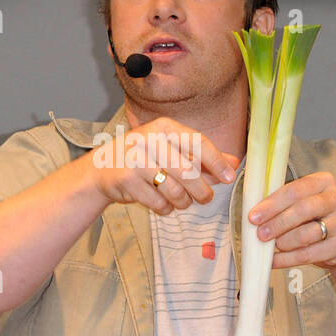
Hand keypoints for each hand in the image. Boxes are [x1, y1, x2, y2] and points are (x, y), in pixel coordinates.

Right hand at [84, 116, 238, 215]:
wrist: (103, 169)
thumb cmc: (143, 158)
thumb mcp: (171, 150)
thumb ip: (202, 157)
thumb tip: (233, 162)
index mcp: (164, 128)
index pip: (197, 143)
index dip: (217, 162)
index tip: (229, 177)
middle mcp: (149, 139)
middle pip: (187, 171)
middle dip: (201, 190)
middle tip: (206, 198)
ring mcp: (135, 160)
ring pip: (174, 191)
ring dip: (182, 201)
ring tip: (180, 200)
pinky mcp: (126, 180)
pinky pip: (158, 203)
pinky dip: (165, 208)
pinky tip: (160, 202)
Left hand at [249, 171, 335, 269]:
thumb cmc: (317, 219)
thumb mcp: (303, 203)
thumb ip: (282, 204)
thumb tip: (254, 214)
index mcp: (324, 182)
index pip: (294, 190)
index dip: (271, 204)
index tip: (254, 216)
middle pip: (302, 210)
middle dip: (277, 223)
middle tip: (260, 233)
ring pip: (306, 234)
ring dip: (283, 242)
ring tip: (272, 246)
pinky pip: (308, 254)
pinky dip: (287, 259)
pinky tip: (274, 260)